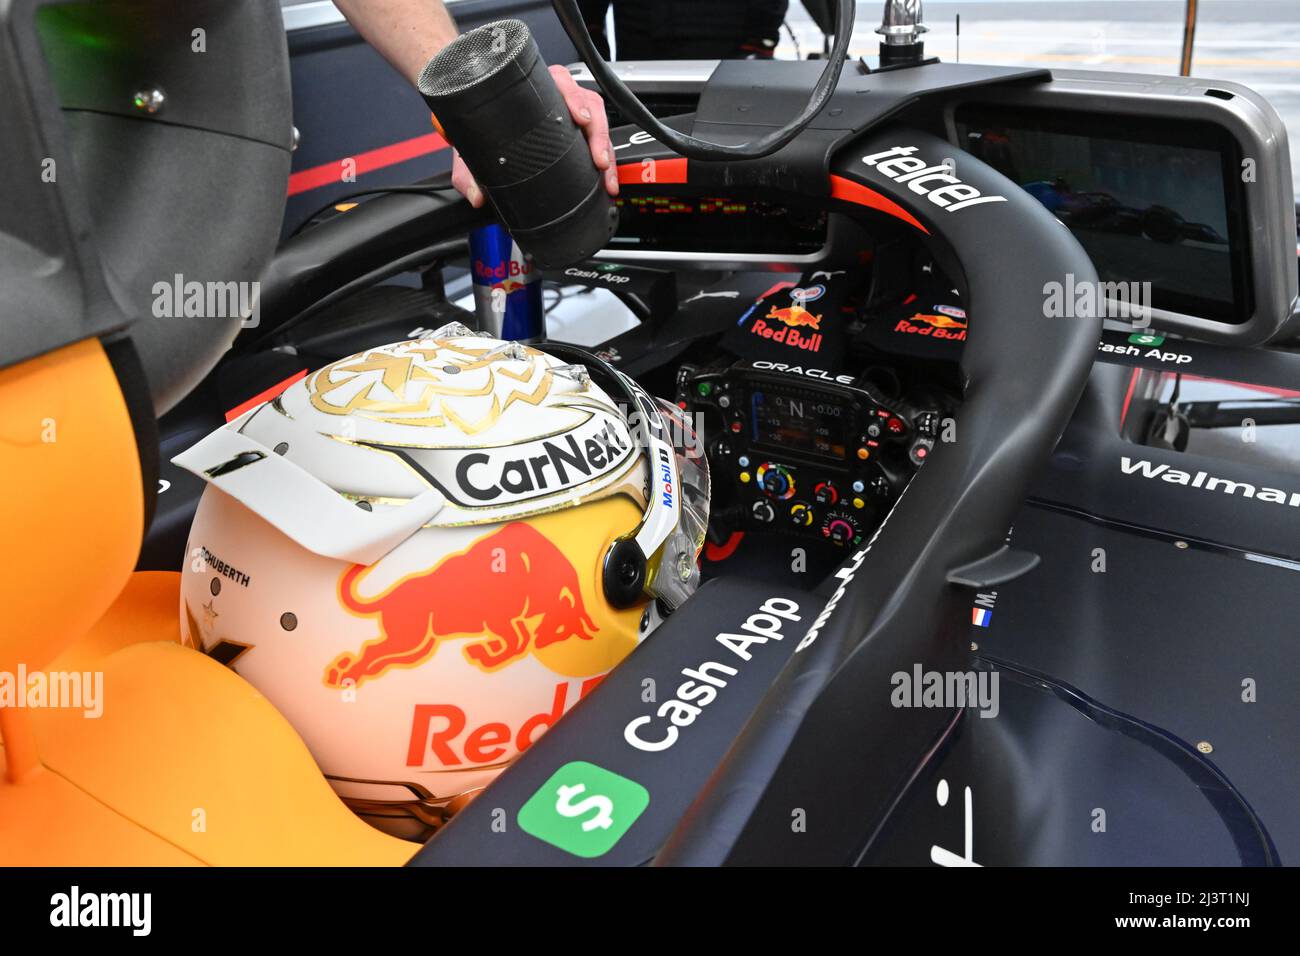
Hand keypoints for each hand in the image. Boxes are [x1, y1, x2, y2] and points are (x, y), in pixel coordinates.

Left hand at [451, 64, 619, 208]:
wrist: (475, 119)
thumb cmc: (478, 119)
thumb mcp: (470, 143)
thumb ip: (467, 170)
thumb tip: (476, 196)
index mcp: (531, 87)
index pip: (561, 83)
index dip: (575, 100)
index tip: (580, 119)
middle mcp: (553, 96)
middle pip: (588, 104)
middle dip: (598, 134)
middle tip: (598, 159)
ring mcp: (567, 112)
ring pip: (597, 122)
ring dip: (605, 149)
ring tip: (605, 175)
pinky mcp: (574, 131)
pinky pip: (596, 137)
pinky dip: (605, 157)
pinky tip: (606, 176)